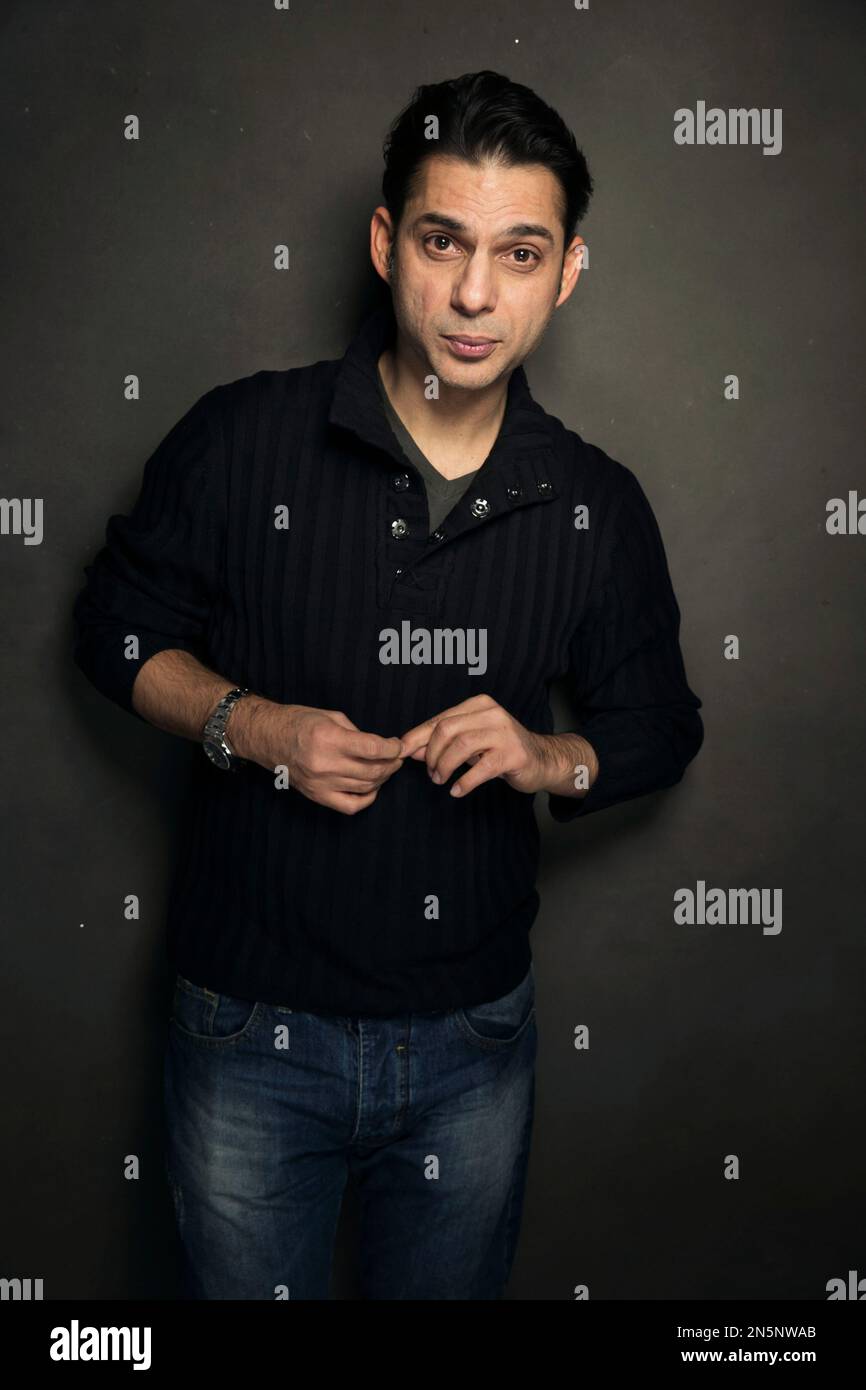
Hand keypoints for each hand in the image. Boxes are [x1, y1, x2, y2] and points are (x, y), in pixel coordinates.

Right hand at [231, 699, 403, 814]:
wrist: (267, 738)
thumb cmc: (298, 722)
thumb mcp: (330, 716)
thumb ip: (357, 733)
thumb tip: (380, 747)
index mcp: (329, 738)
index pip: (373, 748)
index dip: (393, 748)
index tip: (398, 745)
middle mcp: (325, 763)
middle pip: (373, 770)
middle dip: (392, 763)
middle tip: (396, 757)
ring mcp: (320, 783)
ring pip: (366, 787)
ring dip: (382, 778)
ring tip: (385, 768)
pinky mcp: (317, 796)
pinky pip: (351, 806)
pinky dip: (367, 799)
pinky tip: (371, 787)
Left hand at [398, 694, 558, 798]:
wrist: (541, 759)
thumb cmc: (500, 749)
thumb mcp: (470, 741)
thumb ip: (442, 742)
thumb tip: (409, 749)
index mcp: (478, 705)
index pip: (440, 719)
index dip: (417, 738)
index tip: (402, 753)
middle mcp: (491, 714)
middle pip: (446, 730)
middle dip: (431, 754)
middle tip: (430, 772)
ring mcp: (504, 733)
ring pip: (461, 746)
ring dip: (444, 767)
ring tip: (440, 780)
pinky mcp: (513, 754)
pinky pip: (481, 769)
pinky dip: (464, 782)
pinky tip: (457, 790)